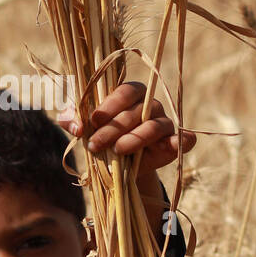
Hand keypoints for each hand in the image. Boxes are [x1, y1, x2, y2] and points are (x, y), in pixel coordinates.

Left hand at [57, 80, 195, 175]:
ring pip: (154, 126)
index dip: (110, 105)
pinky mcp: (173, 143)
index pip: (125, 91)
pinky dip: (180, 141)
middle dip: (113, 128)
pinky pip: (183, 140)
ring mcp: (164, 123)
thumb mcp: (82, 126)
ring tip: (117, 151)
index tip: (93, 120)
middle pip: (136, 111)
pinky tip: (171, 146)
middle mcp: (151, 104)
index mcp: (131, 92)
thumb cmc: (99, 135)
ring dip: (135, 139)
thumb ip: (72, 119)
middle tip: (94, 144)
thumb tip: (75, 126)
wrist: (116, 164)